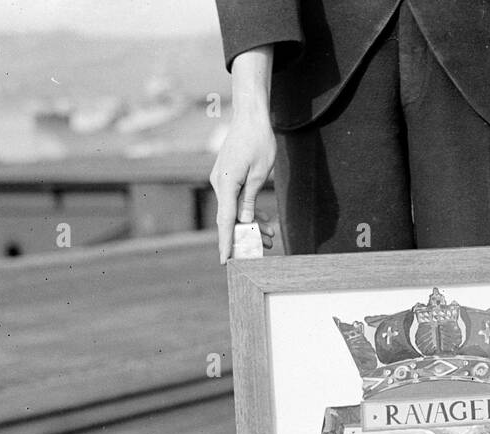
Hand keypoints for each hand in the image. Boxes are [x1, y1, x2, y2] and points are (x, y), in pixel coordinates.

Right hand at [210, 118, 276, 263]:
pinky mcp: (227, 176)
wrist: (250, 116)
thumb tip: (243, 221)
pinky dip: (248, 210)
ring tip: (270, 236)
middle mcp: (219, 184)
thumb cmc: (258, 141)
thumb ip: (249, 199)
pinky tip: (264, 219)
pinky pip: (236, 199)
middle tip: (263, 251)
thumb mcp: (259, 174)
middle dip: (245, 236)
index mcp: (226, 184)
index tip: (225, 260)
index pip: (225, 220)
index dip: (226, 242)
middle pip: (229, 218)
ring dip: (251, 224)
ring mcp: (222, 180)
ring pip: (234, 210)